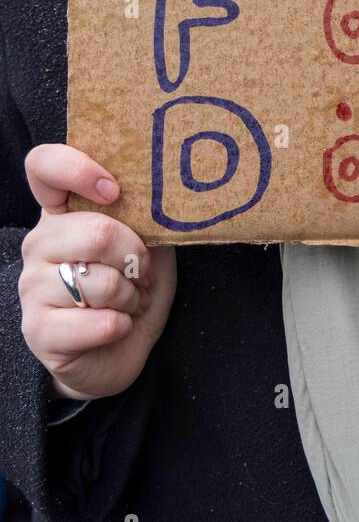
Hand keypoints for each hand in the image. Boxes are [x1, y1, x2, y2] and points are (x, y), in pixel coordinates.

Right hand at [19, 145, 175, 400]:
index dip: (77, 168)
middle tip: (139, 274)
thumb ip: (146, 221)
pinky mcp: (37, 329)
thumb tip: (163, 198)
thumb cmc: (131, 293)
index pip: (44, 167)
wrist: (113, 355)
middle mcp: (39, 244)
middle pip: (95, 231)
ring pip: (101, 281)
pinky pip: (100, 322)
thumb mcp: (149, 250)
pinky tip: (114, 327)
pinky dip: (122, 325)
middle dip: (136, 258)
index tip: (112, 190)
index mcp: (62, 214)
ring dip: (130, 297)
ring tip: (127, 303)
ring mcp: (32, 287)